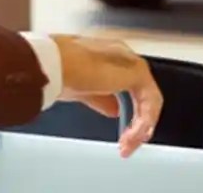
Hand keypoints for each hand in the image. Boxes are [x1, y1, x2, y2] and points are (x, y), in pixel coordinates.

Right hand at [51, 34, 162, 157]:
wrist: (53, 64)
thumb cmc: (56, 71)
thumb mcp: (82, 91)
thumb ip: (101, 98)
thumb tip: (115, 110)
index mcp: (110, 58)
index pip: (129, 85)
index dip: (131, 111)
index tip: (124, 133)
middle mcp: (123, 57)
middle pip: (142, 93)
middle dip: (138, 121)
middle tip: (129, 143)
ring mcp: (131, 63)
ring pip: (148, 98)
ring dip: (140, 125)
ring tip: (128, 144)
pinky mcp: (136, 72)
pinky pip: (150, 100)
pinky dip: (143, 121)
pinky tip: (133, 135)